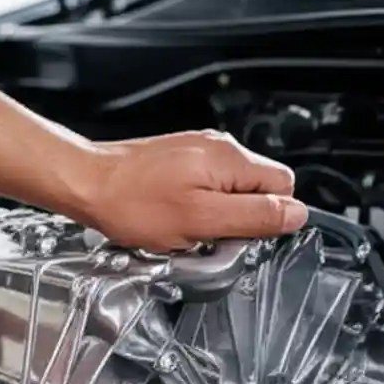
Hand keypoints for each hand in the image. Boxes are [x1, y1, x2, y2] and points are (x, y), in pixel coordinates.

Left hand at [70, 130, 307, 250]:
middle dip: (241, 218)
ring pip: (231, 190)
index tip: (240, 235)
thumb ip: (254, 217)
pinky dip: (196, 206)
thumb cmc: (133, 203)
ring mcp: (198, 152)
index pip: (284, 187)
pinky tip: (173, 216)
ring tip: (186, 226)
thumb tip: (296, 215)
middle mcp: (219, 148)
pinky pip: (206, 187)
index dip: (268, 218)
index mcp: (231, 160)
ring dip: (216, 214)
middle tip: (209, 234)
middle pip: (259, 189)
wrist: (87, 183)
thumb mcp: (201, 220)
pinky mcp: (180, 160)